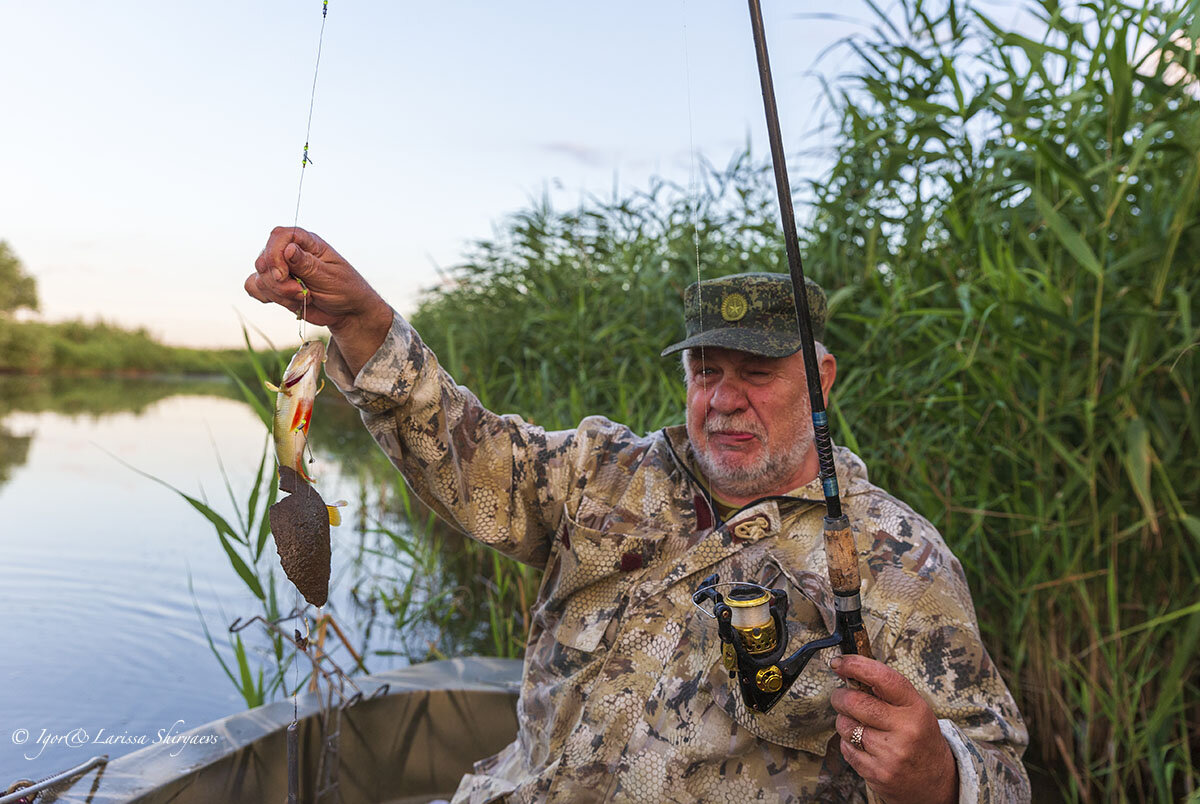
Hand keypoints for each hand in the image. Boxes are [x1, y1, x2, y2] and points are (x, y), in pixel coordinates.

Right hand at [245, 226, 391, 372]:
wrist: (346, 310)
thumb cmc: (344, 289)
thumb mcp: (330, 277)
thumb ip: (308, 265)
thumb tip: (289, 249)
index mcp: (307, 243)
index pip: (279, 235)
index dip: (275, 254)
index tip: (283, 276)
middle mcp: (290, 252)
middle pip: (264, 259)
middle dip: (279, 282)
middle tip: (302, 293)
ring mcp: (281, 268)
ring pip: (259, 277)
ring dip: (279, 294)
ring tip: (304, 298)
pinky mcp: (275, 285)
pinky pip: (254, 287)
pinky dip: (267, 297)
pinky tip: (288, 302)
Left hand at [830, 654, 957, 803]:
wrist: (936, 783)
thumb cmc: (920, 739)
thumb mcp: (914, 710)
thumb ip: (886, 692)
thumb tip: (849, 672)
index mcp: (915, 708)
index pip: (883, 678)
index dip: (856, 666)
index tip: (839, 662)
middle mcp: (905, 730)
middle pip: (855, 702)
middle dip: (840, 696)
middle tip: (841, 696)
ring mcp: (891, 754)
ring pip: (846, 726)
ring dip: (844, 721)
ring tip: (858, 724)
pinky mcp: (877, 773)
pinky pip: (846, 748)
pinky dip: (848, 743)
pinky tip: (863, 745)